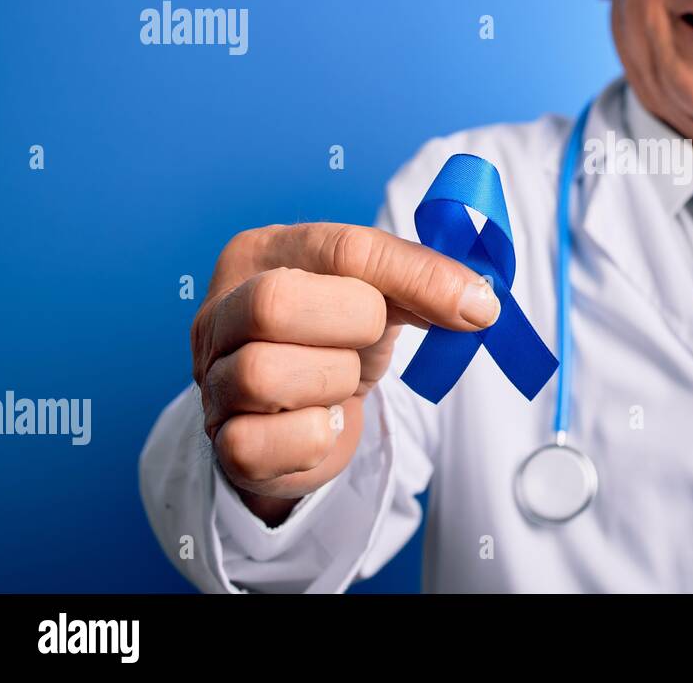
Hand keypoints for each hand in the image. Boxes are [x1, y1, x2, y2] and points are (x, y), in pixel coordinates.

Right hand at [190, 222, 499, 524]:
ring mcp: (211, 379)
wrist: (303, 411)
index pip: (341, 249)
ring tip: (341, 381)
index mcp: (260, 253)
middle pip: (276, 303)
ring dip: (332, 383)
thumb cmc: (337, 336)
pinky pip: (258, 443)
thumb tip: (480, 304)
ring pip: (264, 374)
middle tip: (369, 338)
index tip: (476, 307)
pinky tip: (325, 423)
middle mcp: (220, 311)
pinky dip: (311, 437)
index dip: (416, 276)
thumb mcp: (380, 293)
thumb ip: (424, 284)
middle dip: (351, 325)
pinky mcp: (223, 443)